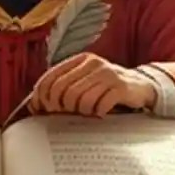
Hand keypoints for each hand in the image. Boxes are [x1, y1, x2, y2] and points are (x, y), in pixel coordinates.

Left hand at [30, 53, 156, 117]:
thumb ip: (62, 88)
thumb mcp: (84, 81)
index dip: (42, 97)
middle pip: (63, 90)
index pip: (51, 77)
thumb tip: (34, 105)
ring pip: (80, 99)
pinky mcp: (121, 87)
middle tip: (66, 114)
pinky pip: (99, 106)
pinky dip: (98, 113)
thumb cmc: (106, 88)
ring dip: (81, 111)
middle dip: (60, 107)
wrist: (141, 87)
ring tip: (88, 111)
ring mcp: (108, 74)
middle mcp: (93, 63)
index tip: (44, 110)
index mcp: (80, 60)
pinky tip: (101, 112)